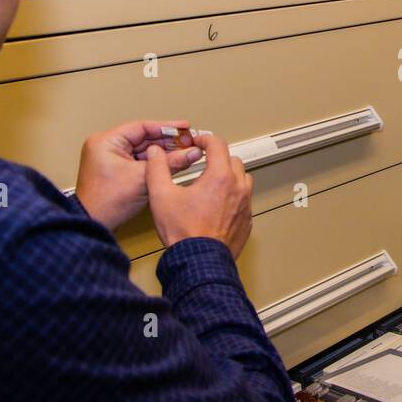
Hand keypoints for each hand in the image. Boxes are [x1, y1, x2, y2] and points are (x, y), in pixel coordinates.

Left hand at [74, 120, 203, 230]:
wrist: (93, 225)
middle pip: (144, 138)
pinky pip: (139, 162)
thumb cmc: (106, 203)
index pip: (142, 127)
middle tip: (188, 142)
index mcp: (106, 142)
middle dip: (167, 142)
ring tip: (184, 153)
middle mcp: (106, 147)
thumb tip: (191, 152)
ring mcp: (110, 159)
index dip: (167, 127)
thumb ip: (170, 163)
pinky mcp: (116, 171)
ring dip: (163, 153)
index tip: (184, 128)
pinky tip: (171, 164)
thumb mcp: (143, 178)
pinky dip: (155, 163)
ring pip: (143, 151)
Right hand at [145, 133, 253, 256]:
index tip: (197, 142)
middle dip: (218, 157)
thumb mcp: (161, 196)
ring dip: (230, 176)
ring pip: (243, 180)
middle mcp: (237, 188)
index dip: (205, 139)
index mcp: (220, 176)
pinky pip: (244, 201)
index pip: (217, 144)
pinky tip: (218, 205)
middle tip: (203, 162)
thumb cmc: (184, 232)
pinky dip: (234, 197)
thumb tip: (155, 153)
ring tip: (213, 182)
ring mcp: (245, 205)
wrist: (199, 262)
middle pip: (233, 160)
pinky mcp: (247, 221)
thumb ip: (157, 169)